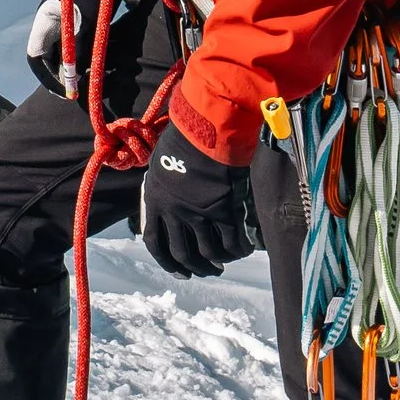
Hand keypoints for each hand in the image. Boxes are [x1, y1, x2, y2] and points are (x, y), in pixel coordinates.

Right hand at [28, 0, 114, 93]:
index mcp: (43, 20)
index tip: (62, 90)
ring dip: (72, 69)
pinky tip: (91, 67)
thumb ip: (77, 50)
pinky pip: (73, 47)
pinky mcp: (76, 23)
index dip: (45, 76)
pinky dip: (80, 59)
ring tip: (85, 81)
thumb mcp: (85, 22)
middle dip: (60, 76)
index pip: (35, 56)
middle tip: (75, 91)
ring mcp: (62, 23)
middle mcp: (49, 24)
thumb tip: (73, 79)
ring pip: (61, 54)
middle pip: (47, 58)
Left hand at [139, 117, 256, 278]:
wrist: (204, 130)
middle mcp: (173, 213)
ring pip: (208, 252)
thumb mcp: (162, 160)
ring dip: (217, 262)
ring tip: (225, 263)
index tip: (179, 270)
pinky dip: (238, 250)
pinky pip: (231, 241)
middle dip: (195, 267)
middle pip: (182, 253)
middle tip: (208, 270)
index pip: (155, 241)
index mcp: (154, 201)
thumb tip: (170, 193)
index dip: (166, 261)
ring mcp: (198, 215)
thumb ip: (165, 183)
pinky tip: (244, 250)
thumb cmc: (184, 137)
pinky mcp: (222, 211)